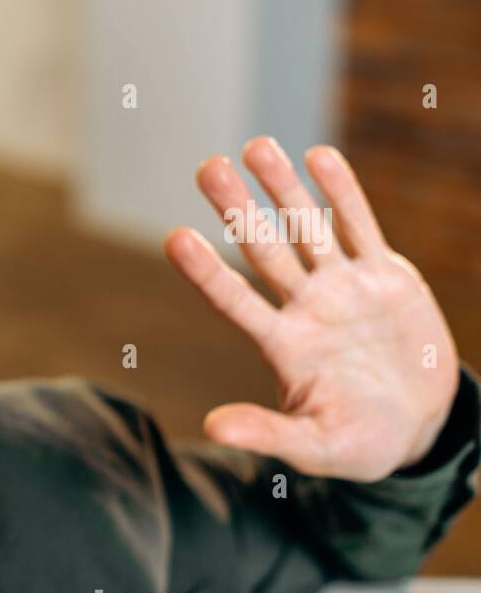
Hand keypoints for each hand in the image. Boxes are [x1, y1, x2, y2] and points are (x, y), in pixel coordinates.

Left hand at [163, 136, 458, 482]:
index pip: (234, 301)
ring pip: (308, 229)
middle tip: (207, 168)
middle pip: (264, 251)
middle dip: (238, 210)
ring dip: (283, 189)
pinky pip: (361, 227)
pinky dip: (343, 194)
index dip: (207, 271)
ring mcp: (344, 288)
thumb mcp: (314, 446)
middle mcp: (306, 308)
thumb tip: (212, 428)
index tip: (175, 237)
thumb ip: (267, 433)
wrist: (417, 428)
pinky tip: (319, 158)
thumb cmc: (357, 444)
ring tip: (255, 146)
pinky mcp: (385, 277)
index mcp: (283, 346)